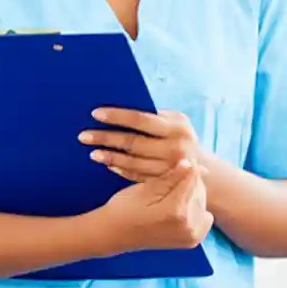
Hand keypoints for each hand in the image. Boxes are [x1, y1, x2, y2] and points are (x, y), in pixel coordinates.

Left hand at [79, 108, 200, 181]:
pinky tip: (108, 164)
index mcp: (177, 128)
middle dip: (106, 138)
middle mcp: (175, 149)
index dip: (117, 116)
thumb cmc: (180, 135)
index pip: (141, 119)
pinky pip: (137, 176)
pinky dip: (121, 170)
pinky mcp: (163, 184)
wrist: (202, 166)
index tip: (95, 114)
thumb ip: (154, 116)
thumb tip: (120, 103)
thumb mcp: (176, 121)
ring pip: (133, 162)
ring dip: (110, 157)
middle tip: (83, 136)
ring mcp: (169, 170)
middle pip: (133, 143)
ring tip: (92, 152)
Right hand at [94, 160, 212, 252]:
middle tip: (175, 173)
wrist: (114, 234)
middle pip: (200, 190)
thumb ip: (170, 178)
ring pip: (202, 201)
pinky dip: (194, 207)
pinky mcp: (192, 240)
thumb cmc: (124, 209)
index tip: (180, 159)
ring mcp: (192, 236)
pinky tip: (179, 204)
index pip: (193, 178)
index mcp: (177, 211)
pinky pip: (203, 216)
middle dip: (190, 179)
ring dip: (192, 192)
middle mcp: (189, 226)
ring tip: (174, 188)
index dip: (187, 165)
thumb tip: (189, 163)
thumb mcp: (145, 189)